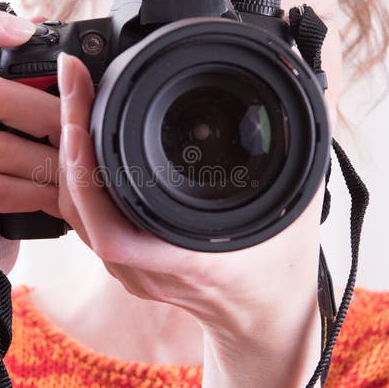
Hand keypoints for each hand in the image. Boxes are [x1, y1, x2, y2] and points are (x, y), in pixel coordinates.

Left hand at [57, 52, 331, 362]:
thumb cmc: (283, 267)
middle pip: (79, 206)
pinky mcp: (126, 262)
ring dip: (69, 153)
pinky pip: (86, 217)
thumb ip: (303, 136)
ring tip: (74, 98)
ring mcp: (131, 268)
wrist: (268, 319)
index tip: (81, 103)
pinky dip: (79, 174)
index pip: (108, 221)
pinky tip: (83, 136)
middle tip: (73, 79)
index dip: (83, 165)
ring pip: (76, 212)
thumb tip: (320, 67)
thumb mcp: (300, 199)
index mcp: (186, 256)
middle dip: (68, 136)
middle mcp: (148, 266)